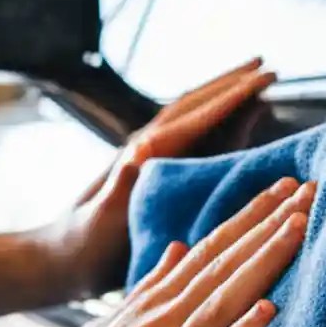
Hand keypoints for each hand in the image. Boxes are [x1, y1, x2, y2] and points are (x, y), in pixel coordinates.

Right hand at [20, 178, 315, 326]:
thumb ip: (145, 291)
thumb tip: (177, 248)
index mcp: (149, 309)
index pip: (208, 252)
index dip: (249, 218)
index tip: (286, 187)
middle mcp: (158, 323)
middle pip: (221, 263)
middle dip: (268, 223)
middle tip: (312, 185)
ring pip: (221, 299)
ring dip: (263, 261)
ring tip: (300, 225)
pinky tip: (270, 310)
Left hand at [47, 58, 276, 298]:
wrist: (58, 260)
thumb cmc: (80, 245)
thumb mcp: (100, 218)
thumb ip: (118, 184)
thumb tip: (139, 148)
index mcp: (143, 156)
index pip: (195, 118)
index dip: (231, 97)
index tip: (264, 77)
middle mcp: (147, 150)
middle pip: (195, 106)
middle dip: (231, 85)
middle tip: (267, 66)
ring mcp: (149, 161)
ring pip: (193, 119)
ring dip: (223, 99)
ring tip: (255, 85)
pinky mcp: (152, 176)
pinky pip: (192, 143)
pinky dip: (215, 128)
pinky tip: (233, 129)